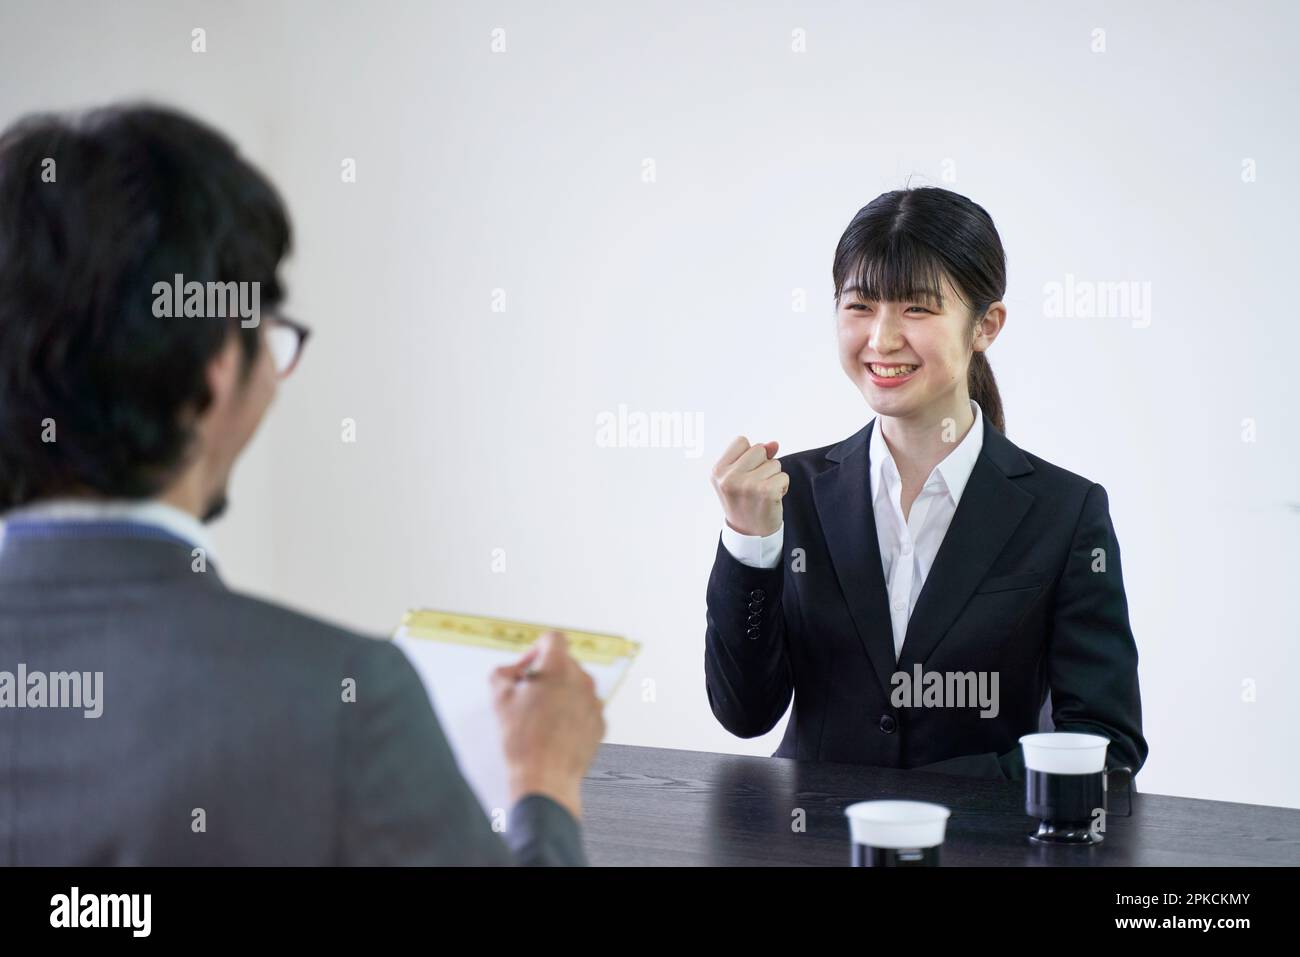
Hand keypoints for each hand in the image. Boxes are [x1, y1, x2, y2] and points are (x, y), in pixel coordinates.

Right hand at [490, 631, 605, 820]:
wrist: (545, 778)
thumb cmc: (524, 741)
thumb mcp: (500, 699)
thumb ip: (502, 674)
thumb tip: (508, 672)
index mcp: (559, 667)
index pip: (553, 639)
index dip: (535, 648)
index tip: (528, 666)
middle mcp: (582, 680)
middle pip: (564, 663)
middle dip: (545, 674)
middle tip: (526, 695)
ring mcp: (594, 702)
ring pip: (575, 687)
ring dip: (558, 694)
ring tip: (538, 718)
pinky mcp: (599, 723)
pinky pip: (584, 709)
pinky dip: (570, 714)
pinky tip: (553, 731)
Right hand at [711, 436, 787, 536]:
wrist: (750, 535)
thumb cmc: (744, 502)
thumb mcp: (738, 477)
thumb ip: (753, 456)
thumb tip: (774, 444)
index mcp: (718, 471)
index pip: (742, 441)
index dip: (749, 455)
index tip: (745, 472)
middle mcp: (730, 477)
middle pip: (759, 449)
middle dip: (763, 464)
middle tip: (756, 485)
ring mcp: (748, 485)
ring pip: (774, 463)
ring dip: (774, 476)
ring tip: (763, 493)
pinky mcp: (766, 492)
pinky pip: (784, 476)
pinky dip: (782, 486)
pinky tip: (772, 498)